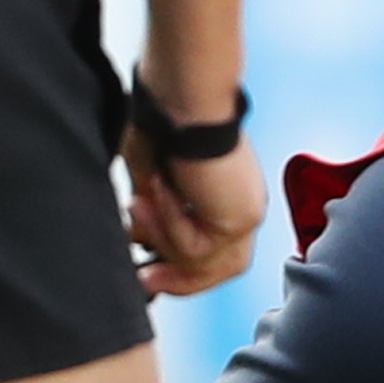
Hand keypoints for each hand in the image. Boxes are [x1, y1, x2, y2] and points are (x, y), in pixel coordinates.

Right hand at [122, 121, 267, 299]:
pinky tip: (159, 188)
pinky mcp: (239, 218)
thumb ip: (154, 214)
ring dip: (162, 241)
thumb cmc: (165, 126)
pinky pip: (196, 249)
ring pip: (204, 263)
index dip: (184, 270)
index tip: (148, 275)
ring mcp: (246, 214)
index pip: (217, 252)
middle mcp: (244, 207)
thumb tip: (138, 243)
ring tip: (137, 207)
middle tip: (143, 281)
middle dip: (180, 281)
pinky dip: (168, 224)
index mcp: (229, 197)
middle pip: (224, 269)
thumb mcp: (153, 180)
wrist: (183, 100)